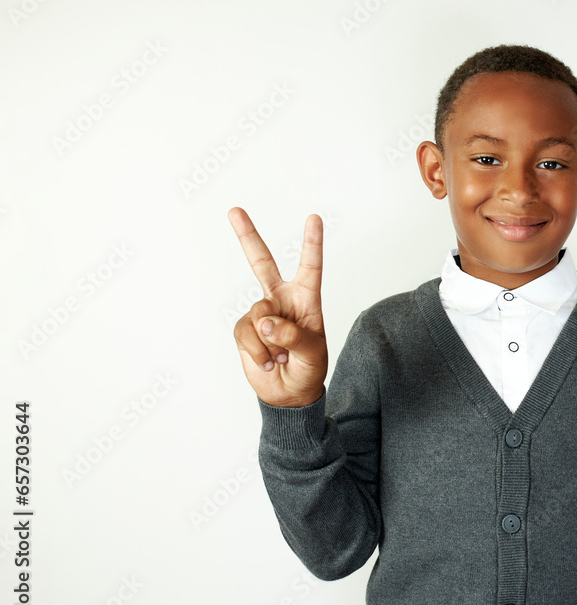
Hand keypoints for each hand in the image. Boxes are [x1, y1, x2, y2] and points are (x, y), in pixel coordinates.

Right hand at [228, 207, 327, 407]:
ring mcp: (261, 313)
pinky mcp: (244, 329)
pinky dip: (257, 352)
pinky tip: (267, 362)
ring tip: (281, 358)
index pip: (310, 267)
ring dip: (269, 343)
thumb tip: (266, 322)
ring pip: (257, 317)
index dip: (311, 243)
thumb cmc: (309, 368)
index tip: (314, 218)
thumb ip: (292, 336)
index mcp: (306, 299)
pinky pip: (245, 334)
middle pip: (261, 263)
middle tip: (234, 210)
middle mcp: (281, 299)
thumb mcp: (312, 354)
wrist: (289, 393)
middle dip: (247, 236)